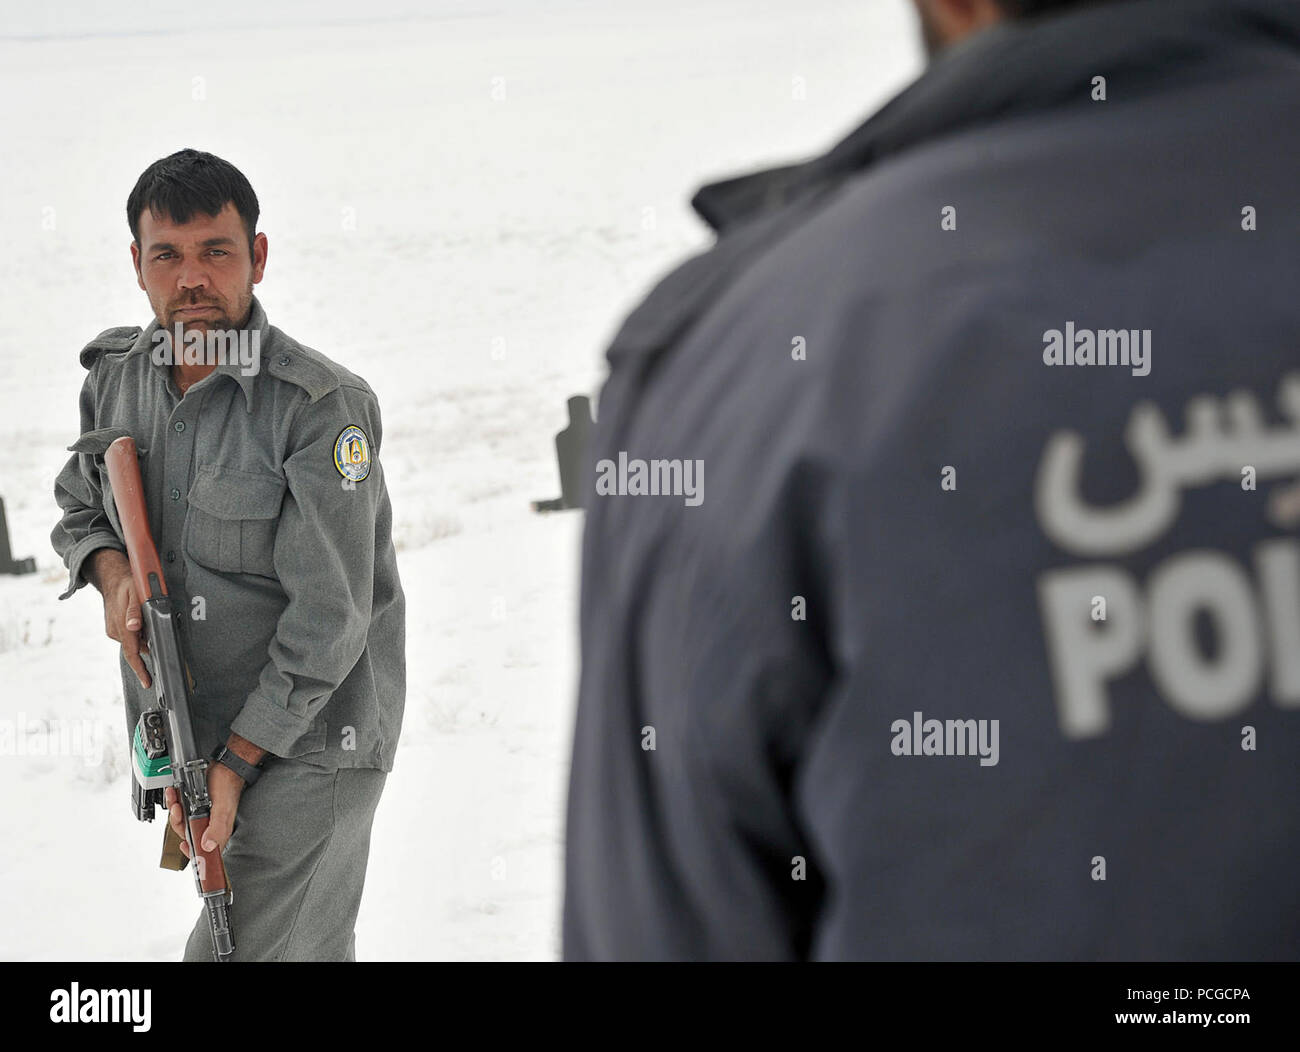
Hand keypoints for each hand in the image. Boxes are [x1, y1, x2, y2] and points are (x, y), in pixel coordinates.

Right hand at [89, 549, 150, 688]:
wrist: (112, 578)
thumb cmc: (127, 584)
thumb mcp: (135, 593)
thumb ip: (134, 611)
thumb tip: (134, 626)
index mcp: (122, 626)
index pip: (132, 653)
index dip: (140, 670)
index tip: (147, 682)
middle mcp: (117, 632)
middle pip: (136, 649)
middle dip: (148, 649)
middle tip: (159, 642)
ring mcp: (115, 631)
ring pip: (135, 642)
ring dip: (144, 640)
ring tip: (149, 624)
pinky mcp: (116, 629)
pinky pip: (131, 637)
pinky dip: (139, 635)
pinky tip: (143, 624)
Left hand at [165, 763, 243, 857]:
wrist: (224, 767)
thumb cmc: (227, 786)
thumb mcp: (223, 810)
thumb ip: (217, 829)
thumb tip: (208, 846)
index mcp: (217, 831)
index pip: (205, 850)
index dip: (193, 851)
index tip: (184, 846)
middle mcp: (208, 825)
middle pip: (187, 834)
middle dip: (179, 824)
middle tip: (179, 812)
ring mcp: (200, 815)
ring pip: (181, 822)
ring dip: (175, 811)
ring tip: (176, 801)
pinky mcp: (193, 806)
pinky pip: (179, 809)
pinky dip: (174, 801)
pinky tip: (174, 794)